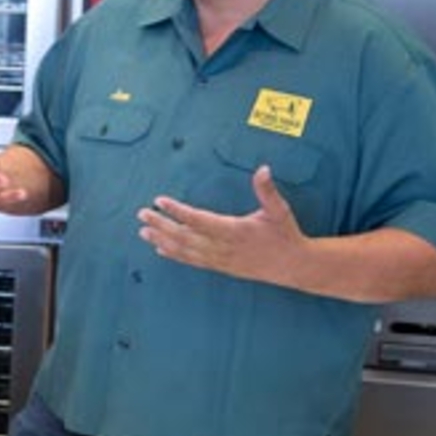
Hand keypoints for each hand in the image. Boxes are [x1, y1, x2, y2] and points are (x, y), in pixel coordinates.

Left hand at [136, 165, 306, 282]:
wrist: (293, 266)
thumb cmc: (285, 235)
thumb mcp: (279, 210)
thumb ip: (267, 190)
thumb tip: (263, 169)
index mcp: (234, 230)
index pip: (199, 219)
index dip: (177, 211)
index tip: (159, 201)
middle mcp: (223, 247)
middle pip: (185, 236)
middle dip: (161, 225)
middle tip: (142, 215)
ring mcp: (219, 259)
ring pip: (185, 251)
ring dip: (162, 240)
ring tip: (143, 231)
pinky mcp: (220, 267)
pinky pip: (192, 261)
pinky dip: (174, 254)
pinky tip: (160, 248)